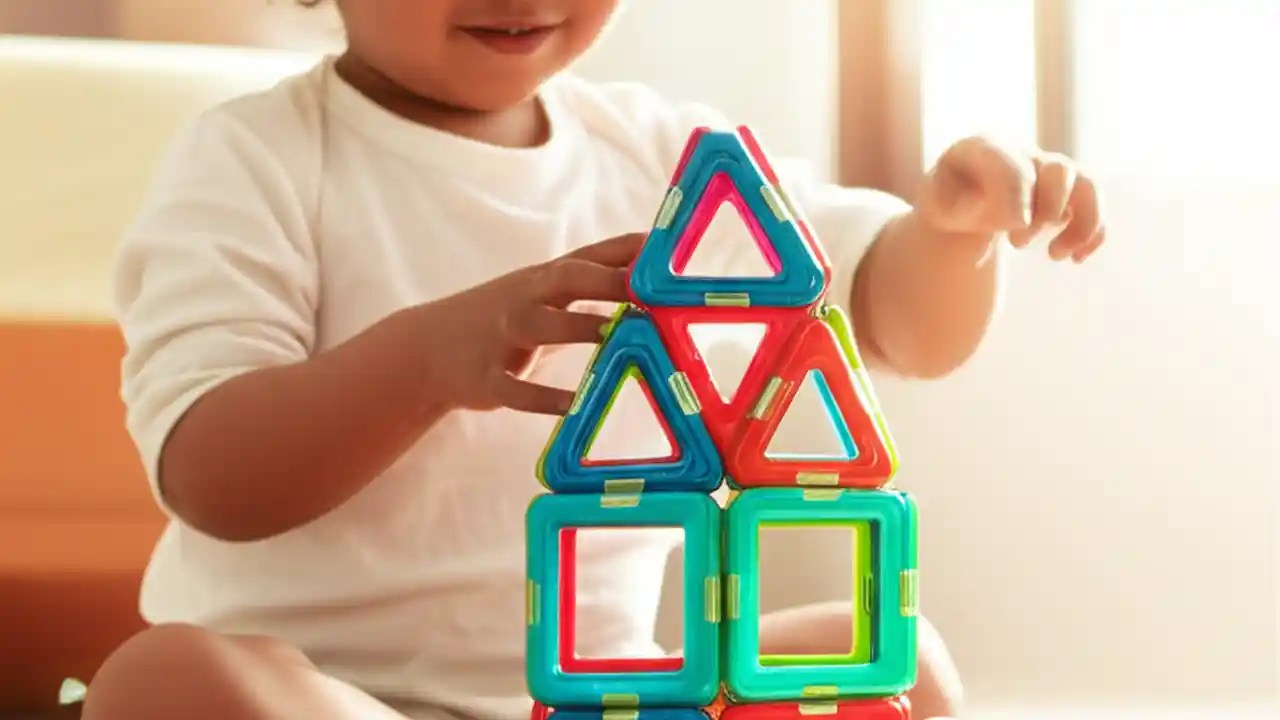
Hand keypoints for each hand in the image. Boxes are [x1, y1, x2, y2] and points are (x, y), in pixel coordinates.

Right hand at [413, 233, 644, 415]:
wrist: (426, 348)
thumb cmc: (504, 318)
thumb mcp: (543, 296)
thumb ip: (591, 286)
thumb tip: (651, 279)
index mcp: (542, 279)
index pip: (589, 256)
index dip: (625, 251)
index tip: (664, 249)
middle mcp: (524, 298)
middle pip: (564, 278)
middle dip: (604, 279)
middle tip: (645, 288)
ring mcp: (502, 336)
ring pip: (537, 324)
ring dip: (576, 327)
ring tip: (612, 334)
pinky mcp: (486, 377)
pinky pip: (514, 387)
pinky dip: (543, 396)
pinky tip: (573, 403)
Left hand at [915, 136, 1105, 262]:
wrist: (960, 204)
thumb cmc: (946, 200)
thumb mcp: (935, 204)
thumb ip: (956, 206)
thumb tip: (996, 212)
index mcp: (988, 147)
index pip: (1014, 163)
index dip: (1019, 195)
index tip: (1013, 228)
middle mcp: (1026, 152)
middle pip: (1059, 171)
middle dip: (1045, 213)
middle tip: (1015, 242)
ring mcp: (1049, 170)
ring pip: (1088, 185)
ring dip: (1081, 224)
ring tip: (1054, 255)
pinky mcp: (1067, 192)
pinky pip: (1095, 207)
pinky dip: (1093, 234)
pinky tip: (1075, 259)